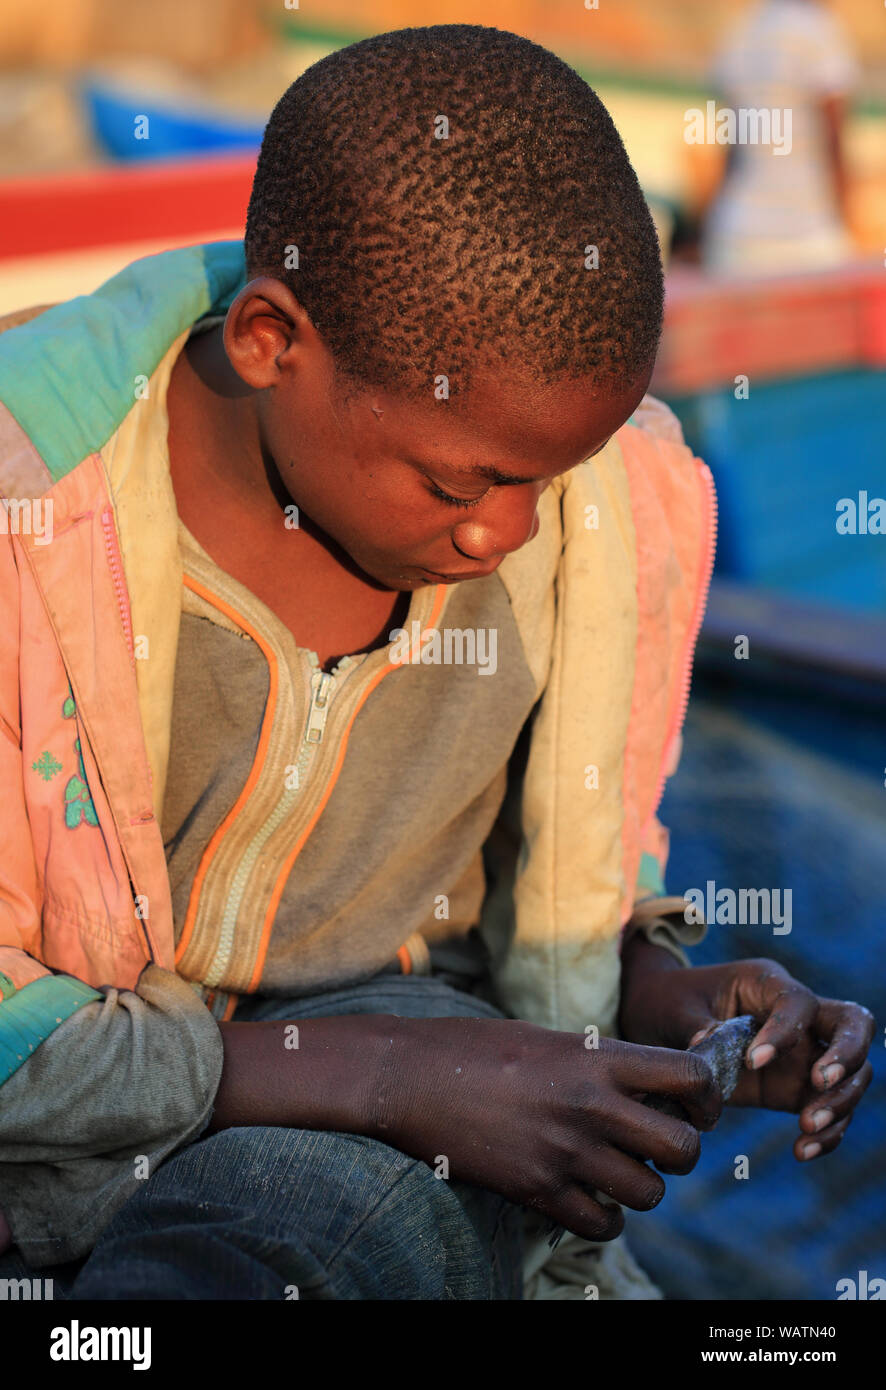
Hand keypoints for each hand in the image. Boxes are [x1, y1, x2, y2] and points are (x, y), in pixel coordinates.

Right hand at [366, 1014, 721, 1242]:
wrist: (408, 1076)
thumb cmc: (475, 1048)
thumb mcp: (547, 1038)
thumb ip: (599, 1063)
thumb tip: (648, 1089)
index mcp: (596, 1058)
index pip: (691, 1077)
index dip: (706, 1096)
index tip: (692, 1105)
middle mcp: (590, 1105)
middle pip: (685, 1148)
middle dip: (680, 1151)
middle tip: (655, 1144)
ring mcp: (566, 1151)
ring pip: (650, 1193)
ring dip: (641, 1186)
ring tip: (616, 1171)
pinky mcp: (538, 1189)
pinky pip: (604, 1224)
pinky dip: (605, 1219)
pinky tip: (588, 1198)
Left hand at [620, 953, 873, 1163]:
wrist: (658, 1019)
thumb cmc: (668, 1002)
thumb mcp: (672, 1008)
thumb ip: (694, 1025)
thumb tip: (708, 1043)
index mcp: (765, 983)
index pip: (797, 1000)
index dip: (784, 1030)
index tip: (751, 1062)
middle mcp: (797, 1015)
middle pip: (853, 1024)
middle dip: (847, 1054)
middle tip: (819, 1083)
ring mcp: (803, 1052)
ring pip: (853, 1073)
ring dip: (840, 1102)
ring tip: (805, 1128)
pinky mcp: (796, 1087)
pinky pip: (829, 1109)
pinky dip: (827, 1133)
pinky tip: (801, 1151)